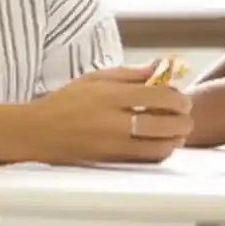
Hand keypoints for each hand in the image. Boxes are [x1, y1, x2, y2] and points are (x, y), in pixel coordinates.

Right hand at [26, 62, 193, 163]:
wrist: (37, 132)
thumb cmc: (65, 102)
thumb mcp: (94, 78)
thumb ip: (129, 73)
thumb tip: (159, 66)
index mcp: (109, 95)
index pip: (156, 95)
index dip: (177, 97)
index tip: (182, 98)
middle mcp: (112, 120)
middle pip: (162, 122)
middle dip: (182, 119)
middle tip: (187, 115)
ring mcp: (111, 143)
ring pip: (157, 146)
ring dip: (176, 139)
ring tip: (179, 132)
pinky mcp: (109, 159)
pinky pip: (144, 158)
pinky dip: (160, 152)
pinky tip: (163, 145)